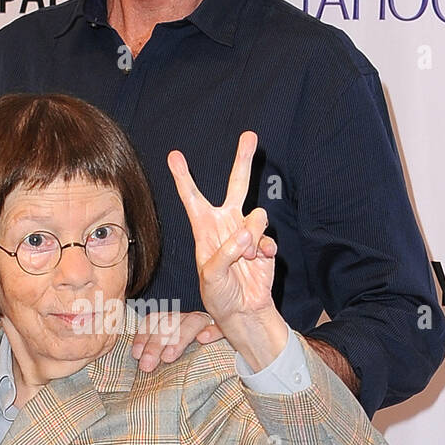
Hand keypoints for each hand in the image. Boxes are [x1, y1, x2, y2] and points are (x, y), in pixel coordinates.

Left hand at [130, 309, 224, 372]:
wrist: (227, 353)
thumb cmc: (189, 359)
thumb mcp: (168, 355)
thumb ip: (155, 355)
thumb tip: (137, 361)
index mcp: (172, 321)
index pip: (154, 321)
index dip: (143, 336)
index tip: (136, 354)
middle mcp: (187, 319)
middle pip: (170, 323)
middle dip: (155, 344)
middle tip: (147, 365)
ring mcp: (207, 323)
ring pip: (192, 322)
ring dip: (178, 339)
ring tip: (169, 357)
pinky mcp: (227, 331)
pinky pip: (221, 328)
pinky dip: (213, 332)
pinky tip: (204, 339)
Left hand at [168, 131, 287, 370]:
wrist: (244, 310)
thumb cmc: (219, 294)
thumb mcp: (211, 277)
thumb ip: (225, 254)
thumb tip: (245, 234)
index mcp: (205, 228)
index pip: (192, 198)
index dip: (184, 177)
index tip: (174, 155)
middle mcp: (227, 223)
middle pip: (237, 184)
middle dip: (243, 159)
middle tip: (250, 134)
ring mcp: (248, 232)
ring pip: (258, 215)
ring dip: (253, 237)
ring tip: (246, 259)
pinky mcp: (265, 244)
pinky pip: (270, 237)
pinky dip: (266, 250)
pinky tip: (260, 262)